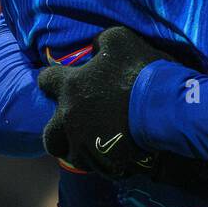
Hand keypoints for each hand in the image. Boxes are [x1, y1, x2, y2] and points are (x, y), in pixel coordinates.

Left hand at [37, 26, 164, 176]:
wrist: (161, 108)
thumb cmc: (139, 71)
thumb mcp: (119, 40)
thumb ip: (102, 42)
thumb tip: (97, 47)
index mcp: (69, 87)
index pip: (46, 80)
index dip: (53, 79)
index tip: (64, 79)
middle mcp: (69, 118)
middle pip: (49, 135)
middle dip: (56, 131)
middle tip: (70, 127)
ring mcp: (85, 143)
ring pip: (71, 155)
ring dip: (78, 149)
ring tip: (92, 145)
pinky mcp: (104, 162)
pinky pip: (97, 167)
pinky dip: (102, 161)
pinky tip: (112, 155)